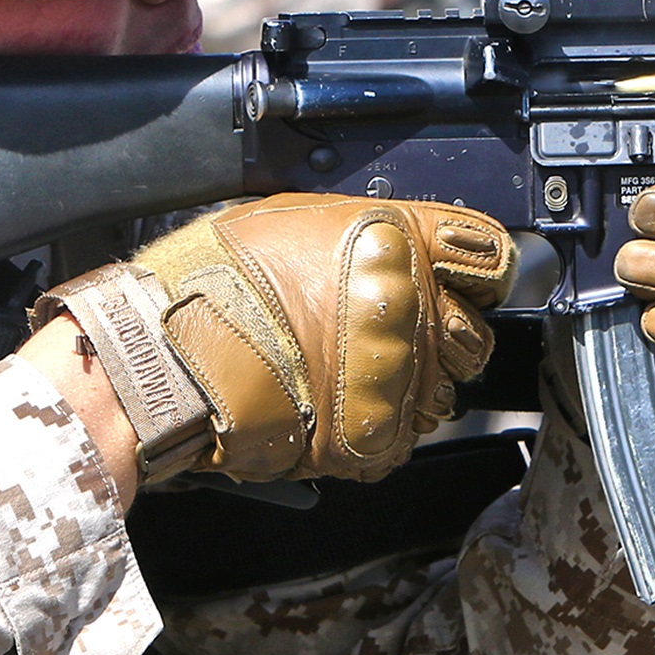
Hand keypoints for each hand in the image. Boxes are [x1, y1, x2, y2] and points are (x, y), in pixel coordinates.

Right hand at [52, 195, 514, 483]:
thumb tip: (402, 242)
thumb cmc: (213, 279)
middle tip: (390, 333)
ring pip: (445, 392)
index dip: (477, 270)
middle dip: (444, 334)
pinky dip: (380, 425)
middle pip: (475, 334)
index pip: (489, 256)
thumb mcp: (294, 217)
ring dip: (411, 384)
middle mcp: (409, 311)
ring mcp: (396, 379)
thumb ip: (366, 232)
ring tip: (350, 373)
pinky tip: (336, 405)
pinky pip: (406, 435)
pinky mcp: (375, 437)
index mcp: (395, 244)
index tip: (467, 278)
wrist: (165, 356)